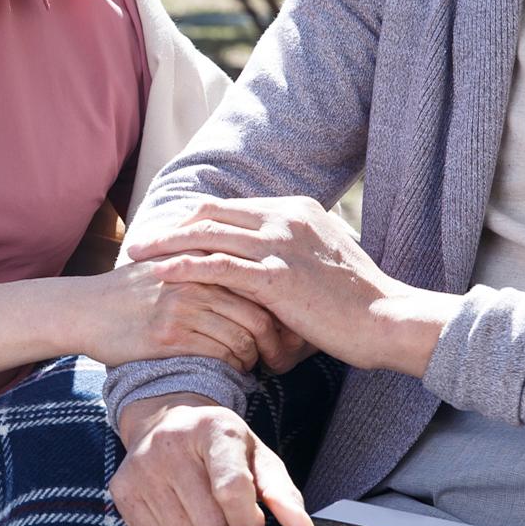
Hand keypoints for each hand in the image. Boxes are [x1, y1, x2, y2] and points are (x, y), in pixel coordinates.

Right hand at [76, 260, 287, 373]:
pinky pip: (220, 356)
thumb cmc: (134, 292)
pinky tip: (231, 370)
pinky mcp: (170, 336)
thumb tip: (255, 278)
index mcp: (201, 255)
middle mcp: (195, 277)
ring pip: (243, 338)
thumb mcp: (173, 263)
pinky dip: (234, 368)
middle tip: (279, 357)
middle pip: (259, 313)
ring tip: (254, 365)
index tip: (288, 330)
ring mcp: (183, 306)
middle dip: (276, 341)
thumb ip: (209, 264)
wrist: (86, 310)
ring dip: (255, 359)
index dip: (280, 310)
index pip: (261, 280)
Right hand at [109, 392, 310, 525]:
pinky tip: (182, 517)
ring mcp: (141, 467)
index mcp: (213, 428)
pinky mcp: (122, 488)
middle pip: (210, 524)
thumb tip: (300, 525)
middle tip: (233, 525)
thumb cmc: (217, 443)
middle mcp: (170, 444)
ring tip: (208, 520)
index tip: (253, 518)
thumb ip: (281, 490)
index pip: (233, 489)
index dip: (248, 518)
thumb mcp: (256, 454)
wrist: (166, 418)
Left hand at [127, 196, 458, 376]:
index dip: (193, 217)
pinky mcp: (277, 277)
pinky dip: (185, 267)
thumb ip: (295, 248)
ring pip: (208, 235)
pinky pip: (218, 267)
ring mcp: (280, 245)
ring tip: (136, 252)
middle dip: (170, 225)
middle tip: (139, 238)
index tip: (165, 230)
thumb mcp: (325, 258)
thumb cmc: (360, 299)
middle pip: (211, 213)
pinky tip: (160, 273)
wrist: (388, 319)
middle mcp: (285, 217)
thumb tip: (269, 261)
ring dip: (166, 243)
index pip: (230, 206)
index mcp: (295, 209)